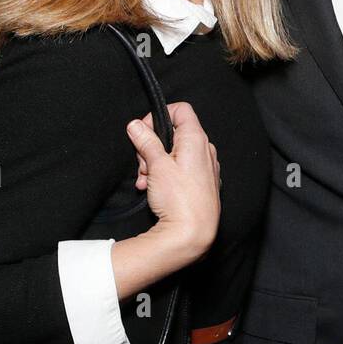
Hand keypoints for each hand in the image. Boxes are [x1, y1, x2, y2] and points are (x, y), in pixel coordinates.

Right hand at [124, 101, 219, 263]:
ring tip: (145, 180)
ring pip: (175, 154)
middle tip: (142, 163)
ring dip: (155, 164)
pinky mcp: (202, 183)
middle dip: (152, 146)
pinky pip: (181, 170)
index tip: (144, 132)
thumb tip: (136, 125)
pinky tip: (152, 189)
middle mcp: (205, 150)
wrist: (192, 233)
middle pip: (174, 133)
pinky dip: (166, 175)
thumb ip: (146, 141)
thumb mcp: (156, 165)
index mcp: (197, 139)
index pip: (181, 109)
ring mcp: (206, 167)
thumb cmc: (179, 199)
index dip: (160, 116)